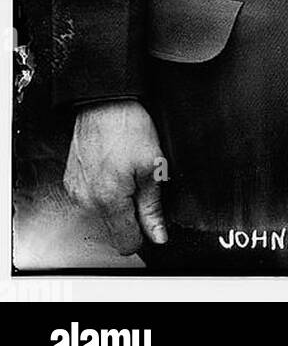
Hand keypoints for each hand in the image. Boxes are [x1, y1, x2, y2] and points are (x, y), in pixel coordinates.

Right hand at [63, 100, 167, 254]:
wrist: (104, 102)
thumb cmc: (127, 126)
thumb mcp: (152, 165)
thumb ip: (153, 206)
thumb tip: (158, 235)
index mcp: (108, 200)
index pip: (126, 243)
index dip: (145, 234)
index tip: (153, 221)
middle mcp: (87, 201)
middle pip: (114, 230)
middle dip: (131, 216)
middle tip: (142, 186)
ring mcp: (76, 191)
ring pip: (102, 215)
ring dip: (117, 203)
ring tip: (127, 174)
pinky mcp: (71, 181)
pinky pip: (91, 199)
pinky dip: (104, 192)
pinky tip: (114, 170)